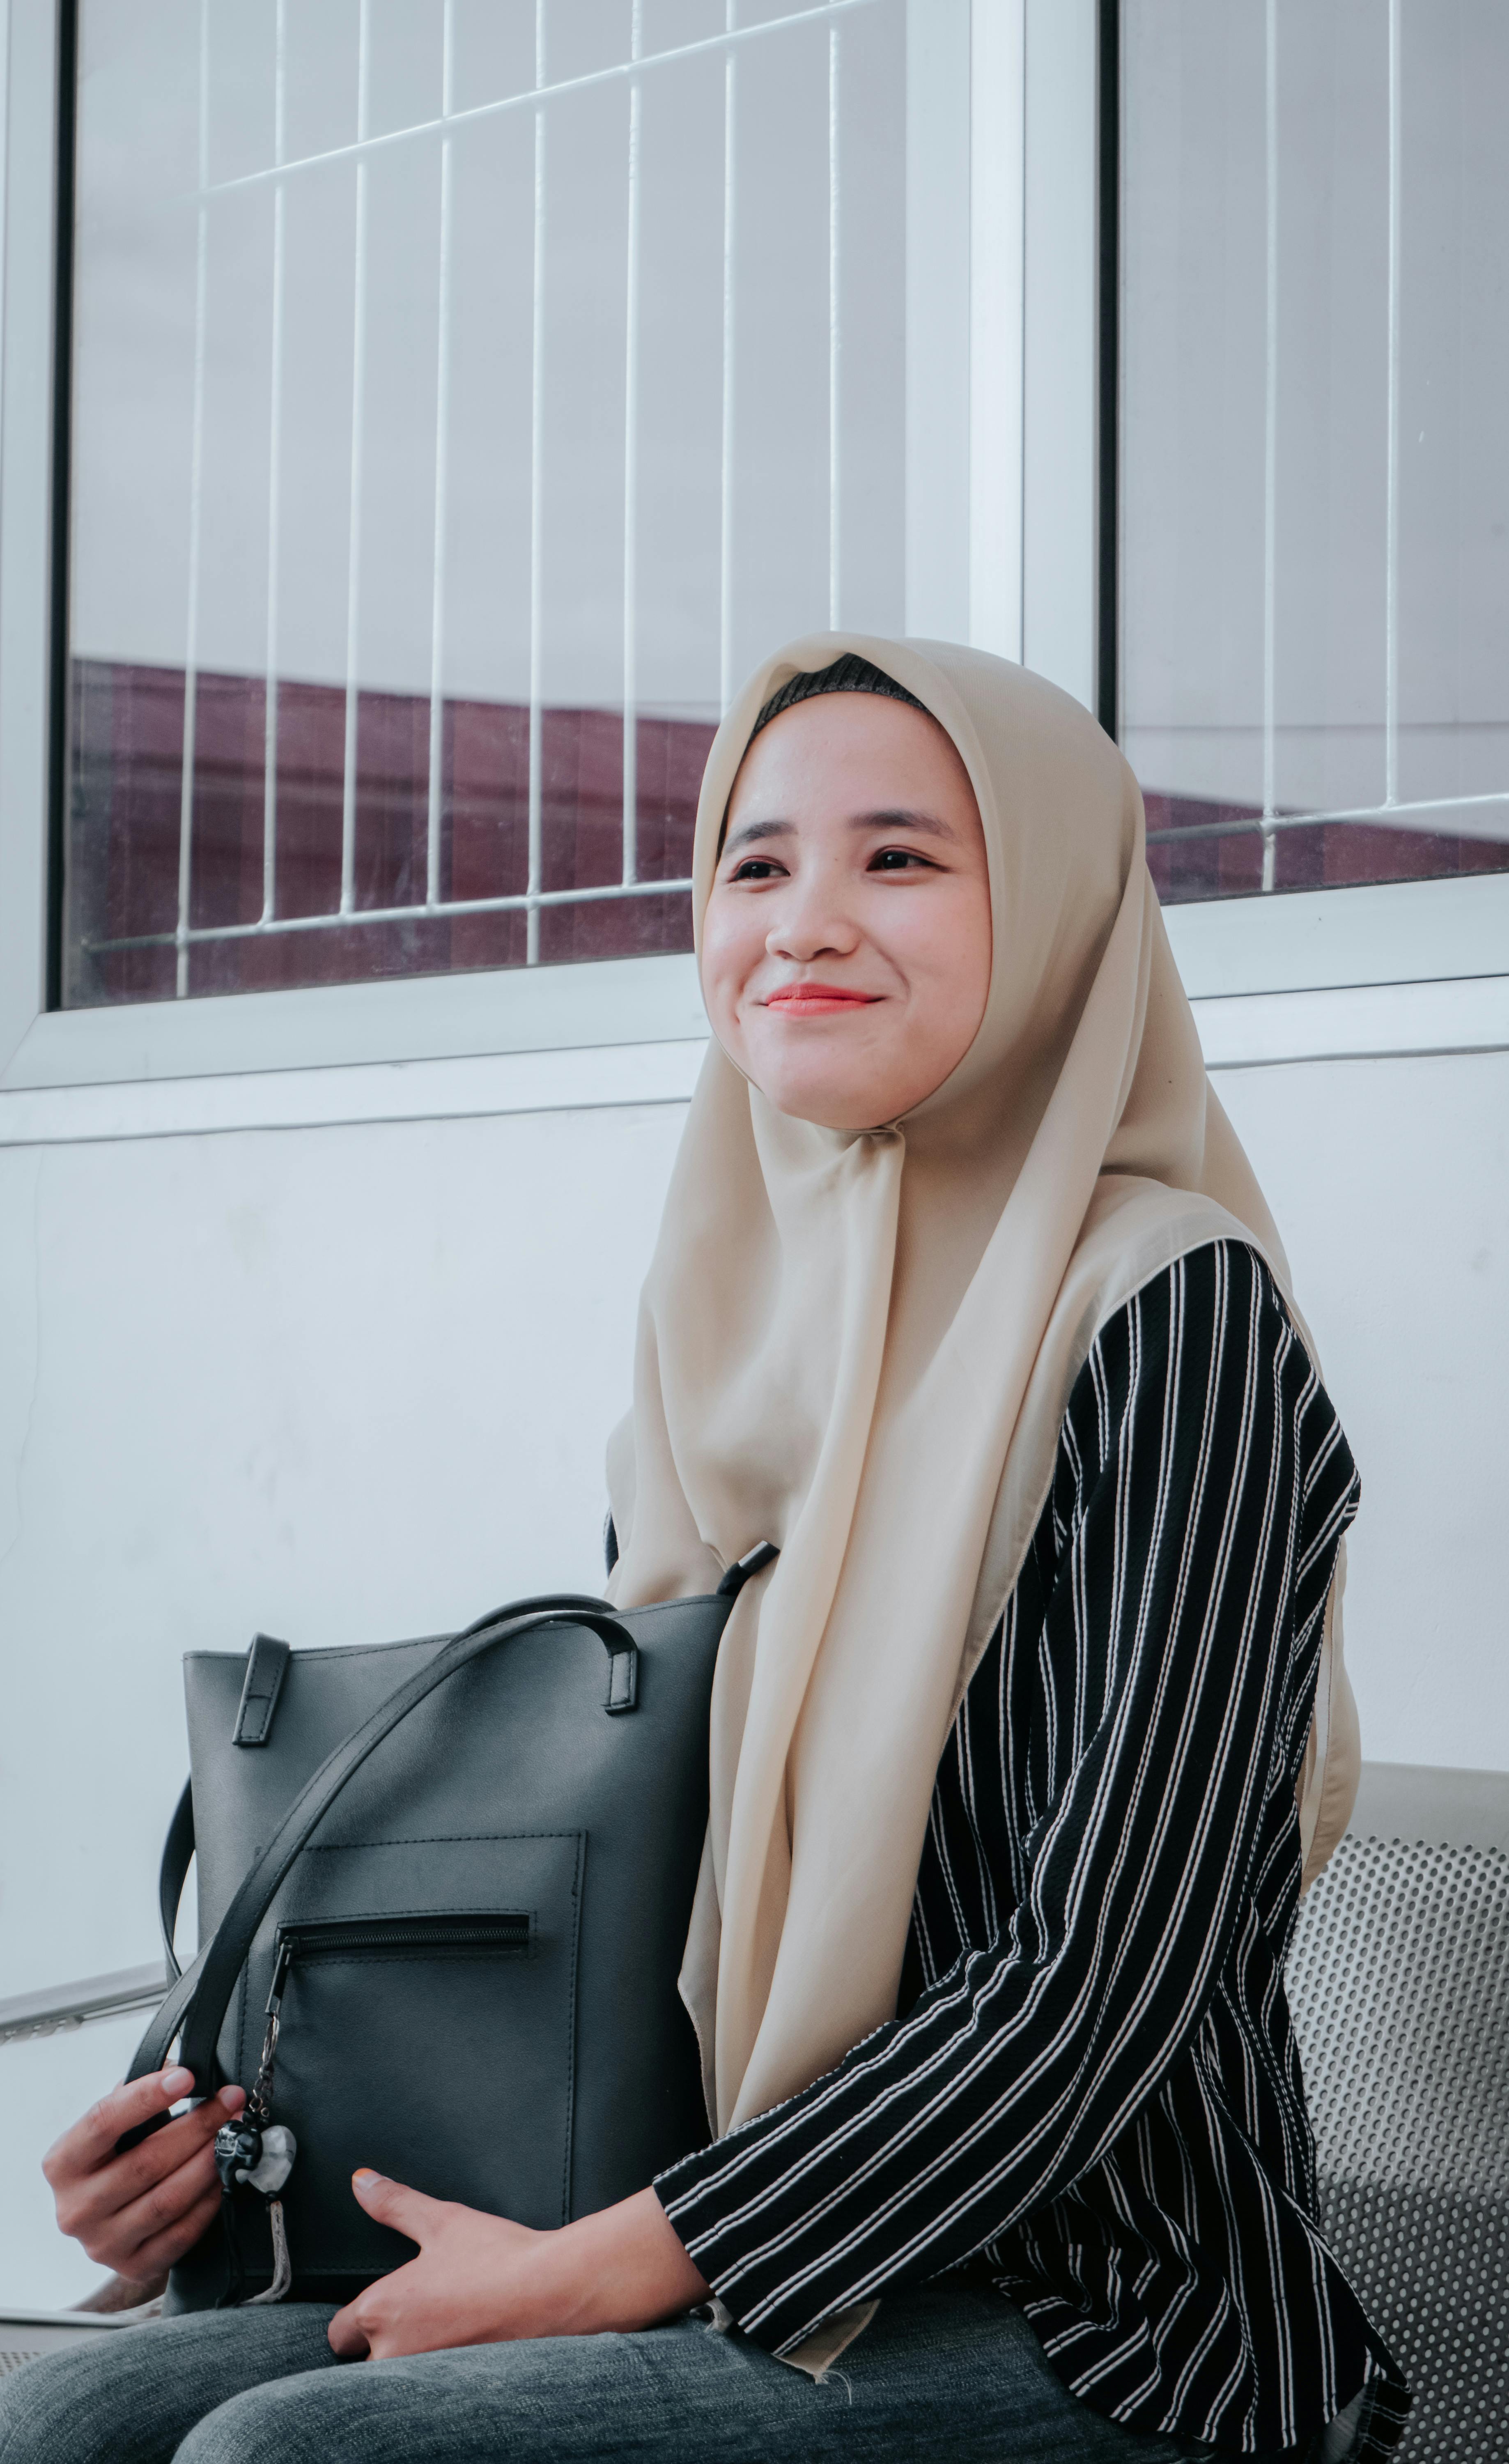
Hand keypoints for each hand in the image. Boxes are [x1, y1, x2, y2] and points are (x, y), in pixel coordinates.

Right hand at [42, 2067, 243, 2280]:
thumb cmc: (111, 2164)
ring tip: (234, 2135)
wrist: (106, 2223)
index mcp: (63, 2164)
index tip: (186, 2076)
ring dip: (210, 2162)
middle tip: (231, 2102)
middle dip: (198, 2126)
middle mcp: (76, 2208)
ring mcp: (103, 2243)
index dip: (146, 2097)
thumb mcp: (110, 2132)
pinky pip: (181, 2232)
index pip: (103, 2122)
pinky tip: (225, 2175)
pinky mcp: (133, 2266)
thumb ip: (133, 2100)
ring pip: (168, 2199)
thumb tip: (176, 2071)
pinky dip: (209, 2201)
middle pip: (146, 2162)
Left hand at [327, 2177, 709, 2360]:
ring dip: (416, 2360)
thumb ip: (394, 2203)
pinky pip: (430, 2391)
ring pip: (399, 2377)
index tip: (388, 2307)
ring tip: (452, 2333)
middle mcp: (393, 2355)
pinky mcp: (453, 2397)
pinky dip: (442, 2377)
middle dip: (391, 2340)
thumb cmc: (500, 2259)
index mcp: (382, 2312)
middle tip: (429, 2315)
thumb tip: (363, 2183)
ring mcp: (423, 2381)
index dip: (361, 2317)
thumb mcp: (442, 2220)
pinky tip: (468, 2352)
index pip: (340, 2331)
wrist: (555, 2293)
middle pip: (368, 2359)